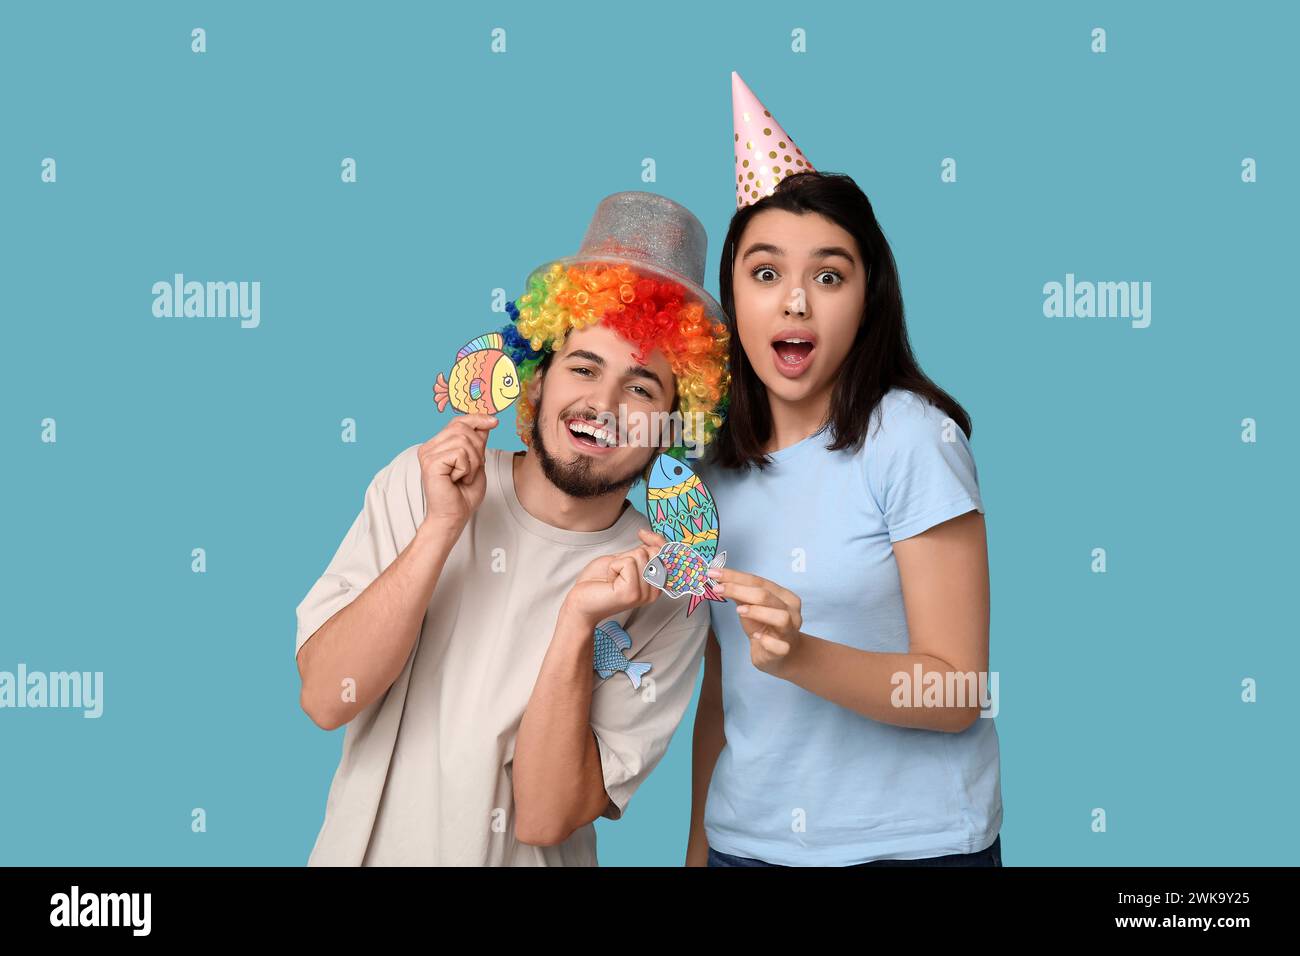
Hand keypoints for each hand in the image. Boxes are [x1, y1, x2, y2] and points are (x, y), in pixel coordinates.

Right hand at [417, 414, 498, 530]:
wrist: (454, 516)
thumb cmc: (463, 494)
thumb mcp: (476, 463)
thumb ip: (478, 443)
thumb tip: (486, 422)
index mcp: (437, 445)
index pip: (457, 421)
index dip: (477, 418)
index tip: (494, 421)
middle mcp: (429, 447)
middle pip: (462, 428)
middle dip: (477, 448)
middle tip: (473, 469)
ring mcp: (427, 454)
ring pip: (463, 440)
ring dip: (473, 461)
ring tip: (465, 476)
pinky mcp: (430, 463)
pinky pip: (459, 454)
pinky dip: (466, 468)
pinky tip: (457, 480)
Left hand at [562, 540, 660, 627]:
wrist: (580, 600)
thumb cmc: (600, 580)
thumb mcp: (625, 559)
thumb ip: (642, 552)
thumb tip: (650, 536)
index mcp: (656, 585)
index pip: (668, 555)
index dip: (657, 540)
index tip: (642, 534)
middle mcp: (654, 591)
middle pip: (653, 552)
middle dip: (631, 554)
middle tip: (619, 571)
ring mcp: (644, 594)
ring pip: (639, 555)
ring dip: (620, 561)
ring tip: (613, 577)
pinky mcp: (631, 593)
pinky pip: (627, 562)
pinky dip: (614, 566)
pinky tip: (610, 581)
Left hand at [707, 567, 803, 676]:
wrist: (778, 654)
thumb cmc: (764, 625)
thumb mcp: (751, 607)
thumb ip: (740, 594)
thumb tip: (719, 578)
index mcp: (784, 596)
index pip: (759, 581)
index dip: (735, 576)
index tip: (714, 573)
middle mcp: (791, 611)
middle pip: (766, 596)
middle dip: (740, 590)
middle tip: (718, 589)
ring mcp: (789, 631)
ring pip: (781, 618)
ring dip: (757, 612)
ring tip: (739, 611)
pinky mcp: (785, 650)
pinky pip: (780, 645)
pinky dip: (767, 640)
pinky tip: (755, 637)